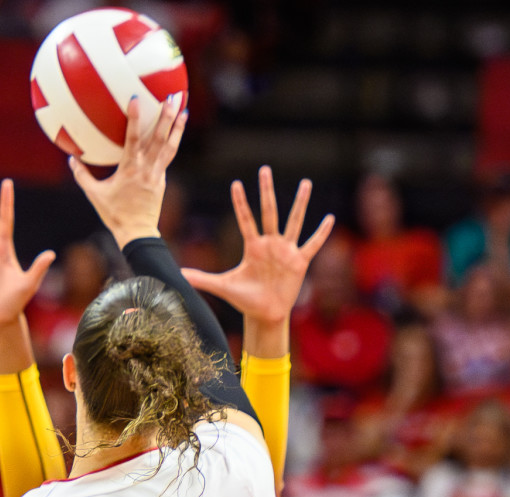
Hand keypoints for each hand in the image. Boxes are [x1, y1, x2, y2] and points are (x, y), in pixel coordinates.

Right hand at [69, 96, 186, 248]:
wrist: (136, 233)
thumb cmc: (113, 214)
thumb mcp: (94, 195)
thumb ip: (82, 176)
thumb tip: (71, 159)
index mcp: (129, 169)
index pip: (133, 138)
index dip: (135, 118)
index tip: (136, 99)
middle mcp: (146, 169)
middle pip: (159, 138)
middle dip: (166, 116)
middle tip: (173, 97)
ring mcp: (157, 175)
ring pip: (170, 147)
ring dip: (177, 128)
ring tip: (184, 110)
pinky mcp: (162, 181)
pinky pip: (168, 158)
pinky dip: (172, 143)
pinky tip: (175, 133)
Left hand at [181, 168, 334, 323]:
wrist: (265, 314)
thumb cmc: (245, 300)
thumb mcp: (223, 287)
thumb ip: (202, 279)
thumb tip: (179, 275)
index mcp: (252, 247)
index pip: (245, 219)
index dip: (240, 202)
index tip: (236, 183)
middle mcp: (270, 244)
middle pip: (269, 212)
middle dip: (266, 191)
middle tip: (264, 169)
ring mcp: (286, 251)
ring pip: (294, 222)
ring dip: (300, 203)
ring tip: (305, 183)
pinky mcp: (299, 262)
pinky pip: (312, 244)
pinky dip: (321, 233)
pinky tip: (330, 219)